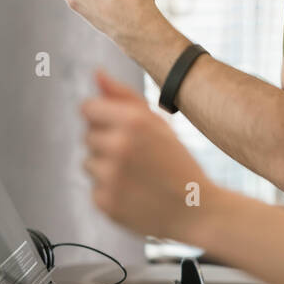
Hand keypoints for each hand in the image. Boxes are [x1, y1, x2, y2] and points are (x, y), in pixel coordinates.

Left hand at [81, 70, 216, 242]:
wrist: (195, 209)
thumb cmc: (178, 164)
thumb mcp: (158, 123)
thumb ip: (123, 96)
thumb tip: (97, 74)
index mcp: (132, 121)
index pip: (87, 108)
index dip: (101, 116)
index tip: (116, 127)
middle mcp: (118, 146)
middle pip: (87, 135)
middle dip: (106, 142)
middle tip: (136, 156)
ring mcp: (110, 176)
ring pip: (88, 162)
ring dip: (105, 167)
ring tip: (136, 175)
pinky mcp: (105, 202)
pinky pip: (94, 188)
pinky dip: (110, 191)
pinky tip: (133, 192)